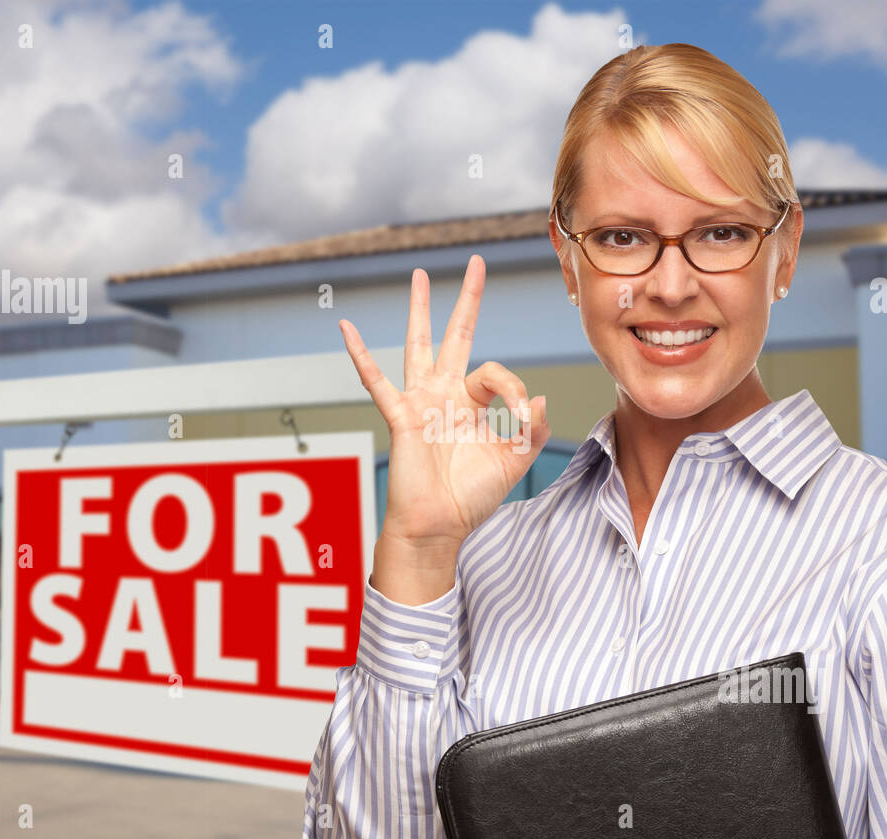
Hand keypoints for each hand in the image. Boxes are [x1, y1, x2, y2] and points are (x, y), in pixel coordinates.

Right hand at [339, 254, 549, 551]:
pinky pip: (376, 381)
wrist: (438, 526)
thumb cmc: (470, 497)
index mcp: (471, 405)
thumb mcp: (514, 460)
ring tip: (420, 276)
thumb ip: (532, 428)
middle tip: (476, 263)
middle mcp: (444, 395)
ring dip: (419, 311)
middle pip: (456, 336)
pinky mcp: (400, 416)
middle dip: (467, 301)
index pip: (495, 373)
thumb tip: (539, 396)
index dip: (513, 388)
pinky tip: (347, 328)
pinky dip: (361, 355)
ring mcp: (420, 401)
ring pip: (419, 345)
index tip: (523, 413)